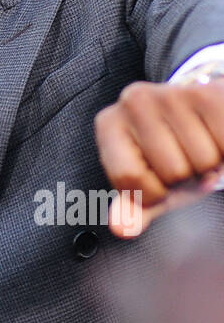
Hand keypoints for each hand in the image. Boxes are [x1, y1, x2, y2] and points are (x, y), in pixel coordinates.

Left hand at [94, 79, 223, 236]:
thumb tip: (122, 229)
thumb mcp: (151, 184)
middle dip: (186, 177)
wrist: (202, 117)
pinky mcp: (206, 93)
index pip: (129, 178)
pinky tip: (215, 137)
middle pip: (172, 171)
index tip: (158, 179)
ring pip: (203, 160)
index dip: (153, 192)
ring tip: (201, 147)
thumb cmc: (172, 153)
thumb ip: (134, 208)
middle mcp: (133, 101)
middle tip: (185, 159)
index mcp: (110, 124)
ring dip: (209, 165)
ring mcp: (169, 93)